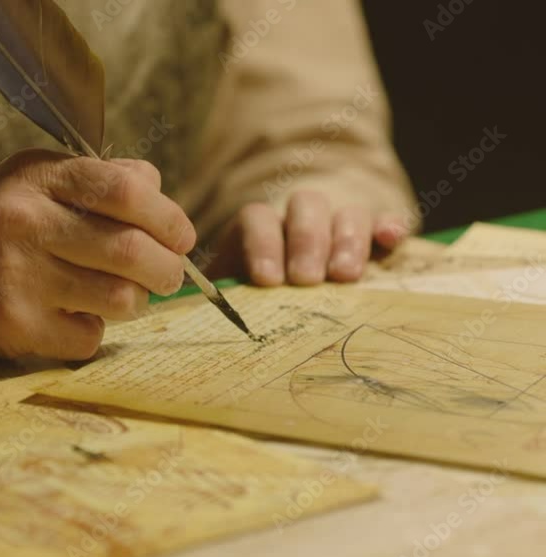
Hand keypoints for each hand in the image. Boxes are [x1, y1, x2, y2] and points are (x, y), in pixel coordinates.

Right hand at [0, 149, 195, 360]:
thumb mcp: (27, 182)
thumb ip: (93, 178)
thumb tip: (156, 187)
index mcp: (35, 177)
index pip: (127, 191)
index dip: (169, 217)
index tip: (182, 236)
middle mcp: (24, 222)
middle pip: (134, 252)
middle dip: (167, 270)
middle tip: (166, 276)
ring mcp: (16, 277)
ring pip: (120, 300)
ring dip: (132, 303)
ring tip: (115, 296)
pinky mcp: (12, 325)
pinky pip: (88, 337)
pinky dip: (89, 332)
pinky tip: (68, 318)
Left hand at [213, 191, 406, 285]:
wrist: (306, 276)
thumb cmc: (266, 294)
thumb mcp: (241, 291)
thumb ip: (226, 297)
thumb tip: (202, 314)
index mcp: (260, 226)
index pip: (257, 217)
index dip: (262, 244)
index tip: (266, 280)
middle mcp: (300, 215)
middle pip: (305, 206)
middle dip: (305, 242)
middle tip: (306, 279)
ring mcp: (341, 219)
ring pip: (346, 212)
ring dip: (346, 240)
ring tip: (344, 275)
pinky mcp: (378, 231)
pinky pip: (387, 218)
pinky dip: (390, 226)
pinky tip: (390, 240)